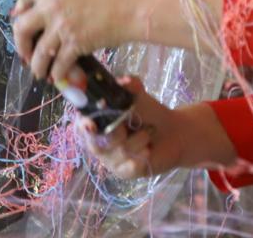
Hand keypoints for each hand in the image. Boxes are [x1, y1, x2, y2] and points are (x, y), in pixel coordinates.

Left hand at [12, 0, 138, 82]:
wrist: (130, 9)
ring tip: (40, 72)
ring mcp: (62, 27)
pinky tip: (58, 76)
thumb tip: (45, 18)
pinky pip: (58, 64)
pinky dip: (57, 73)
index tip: (23, 14)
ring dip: (37, 66)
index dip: (20, 3)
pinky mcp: (75, 44)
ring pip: (38, 53)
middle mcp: (51, 8)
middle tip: (25, 54)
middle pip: (21, 28)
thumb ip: (59, 2)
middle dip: (20, 44)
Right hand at [75, 77, 233, 178]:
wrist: (172, 132)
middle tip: (128, 125)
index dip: (82, 126)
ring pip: (118, 153)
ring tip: (147, 133)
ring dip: (138, 140)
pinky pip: (130, 166)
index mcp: (95, 122)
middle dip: (115, 133)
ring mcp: (109, 159)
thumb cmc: (148, 112)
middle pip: (96, 144)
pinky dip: (143, 154)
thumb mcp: (139, 96)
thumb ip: (130, 85)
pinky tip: (148, 149)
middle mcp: (97, 142)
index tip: (89, 123)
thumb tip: (124, 80)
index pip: (80, 126)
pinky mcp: (124, 172)